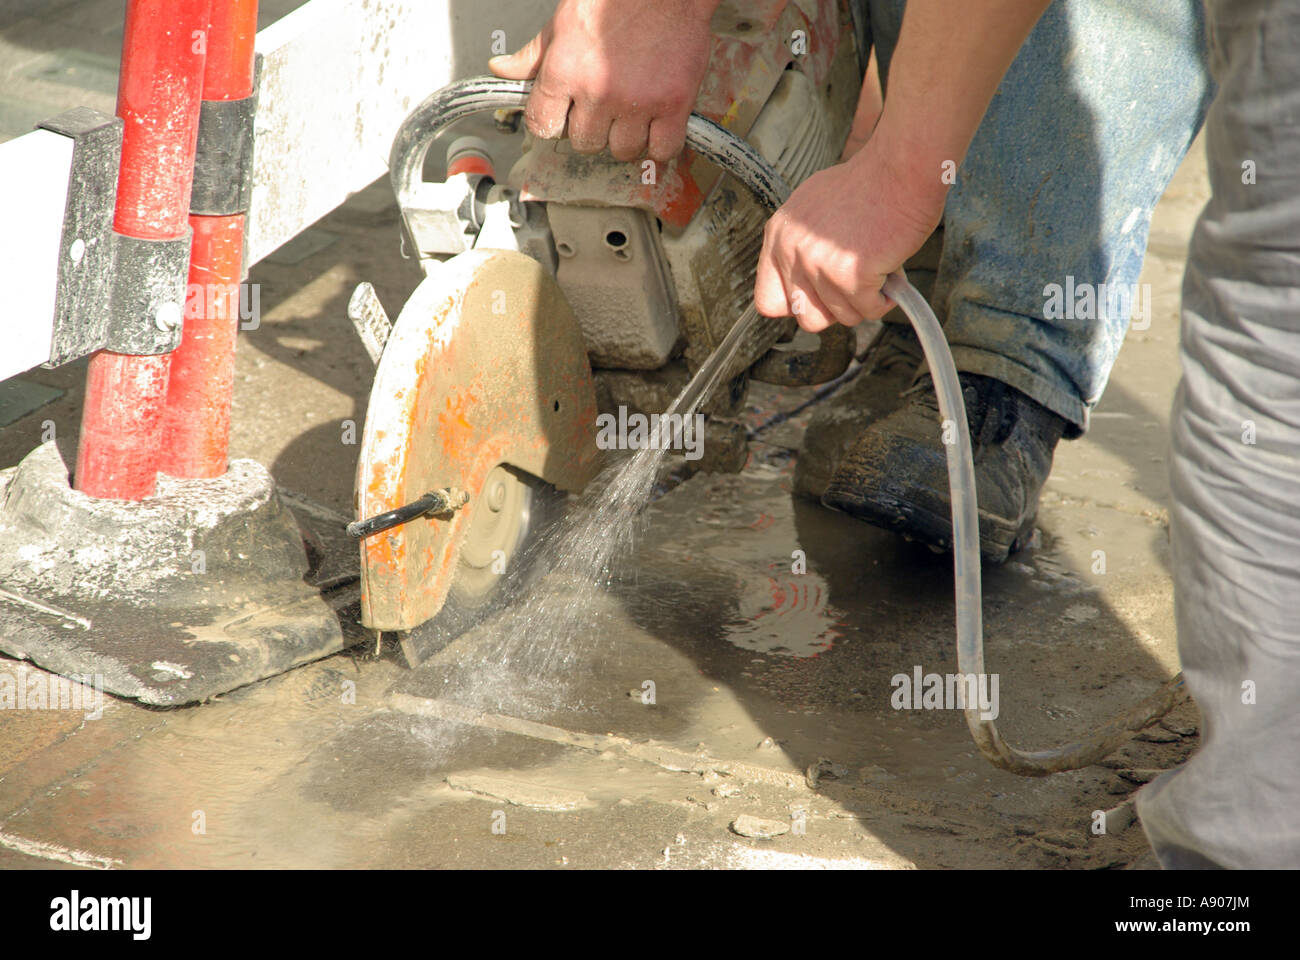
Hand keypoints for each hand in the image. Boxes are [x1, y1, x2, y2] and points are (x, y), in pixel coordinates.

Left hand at [489, 0, 718, 162]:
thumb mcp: (564, 22)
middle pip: (584, 143)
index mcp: (565, 70)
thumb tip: (502, 69)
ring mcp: (637, 102)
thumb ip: (534, 55)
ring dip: (627, 139)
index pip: (542, 125)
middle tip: (604, 108)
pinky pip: (663, 150)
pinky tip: (657, 129)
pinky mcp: (673, 105)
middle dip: (593, 129)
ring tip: (632, 114)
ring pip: (623, 151)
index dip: (552, 123)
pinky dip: (660, 146)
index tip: (563, 118)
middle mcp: (598, 91)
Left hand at [754, 133, 946, 331]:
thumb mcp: (815, 206)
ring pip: (842, 317)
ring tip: (876, 270)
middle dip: (835, 310)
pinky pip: (869, 310)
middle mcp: (792, 251)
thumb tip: (806, 279)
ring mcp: (819, 265)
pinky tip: (889, 274)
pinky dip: (884, 299)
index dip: (797, 305)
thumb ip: (802, 244)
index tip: (819, 296)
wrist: (900, 168)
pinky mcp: (850, 275)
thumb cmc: (869, 184)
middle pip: (806, 318)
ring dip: (864, 301)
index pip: (767, 300)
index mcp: (779, 234)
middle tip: (853, 288)